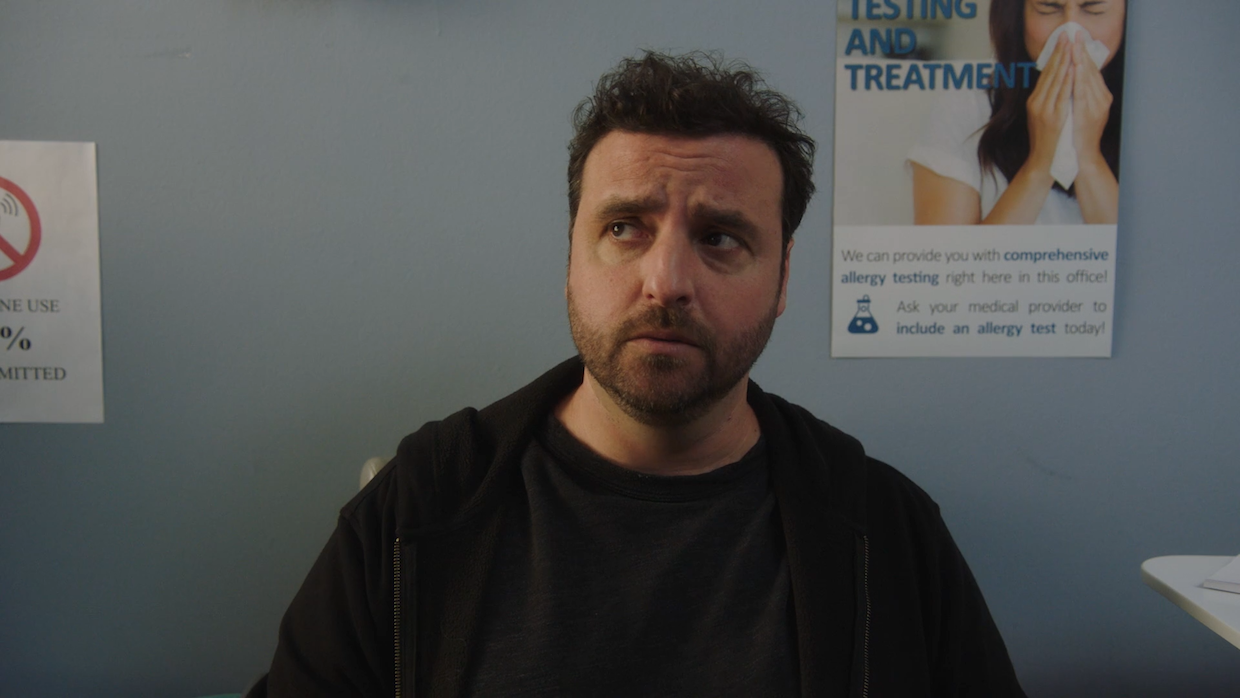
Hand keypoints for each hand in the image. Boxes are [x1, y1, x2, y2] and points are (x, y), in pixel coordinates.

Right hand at [1024, 32, 1072, 176]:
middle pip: (1049, 73)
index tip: (1061, 42)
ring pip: (1055, 80)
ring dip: (1064, 61)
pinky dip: (1067, 79)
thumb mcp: (1041, 118)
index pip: (1045, 75)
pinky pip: (1062, 94)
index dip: (1053, 56)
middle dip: (1059, 53)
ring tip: (1071, 45)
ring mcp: (1044, 110)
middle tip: (1066, 36)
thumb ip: (1047, 101)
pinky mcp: (1053, 117)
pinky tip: (1073, 67)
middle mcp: (1037, 104)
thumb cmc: (1046, 142)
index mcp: (1034, 102)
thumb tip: (1056, 84)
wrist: (1043, 163)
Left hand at [1070, 32, 1113, 167]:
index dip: (1085, 55)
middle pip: (1092, 72)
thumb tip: (1075, 80)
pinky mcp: (1087, 114)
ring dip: (1081, 60)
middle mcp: (1102, 101)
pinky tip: (1075, 66)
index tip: (1078, 40)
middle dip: (1083, 53)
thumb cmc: (1078, 137)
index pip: (1092, 73)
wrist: (1082, 160)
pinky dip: (1079, 77)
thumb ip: (1082, 97)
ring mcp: (1096, 107)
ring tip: (1075, 45)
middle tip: (1076, 36)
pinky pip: (1082, 92)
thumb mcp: (1083, 113)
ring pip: (1088, 78)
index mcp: (1101, 99)